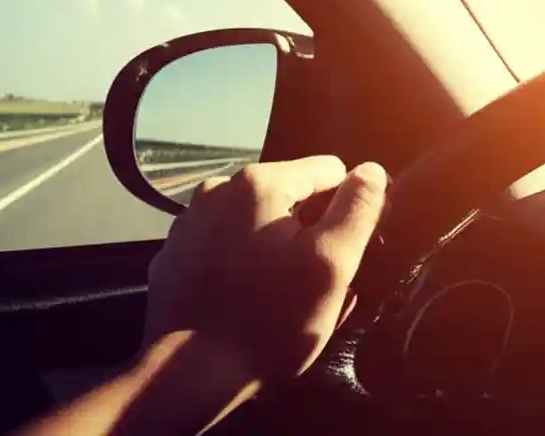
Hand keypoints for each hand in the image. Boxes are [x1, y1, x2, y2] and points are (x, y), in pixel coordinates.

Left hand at [144, 156, 387, 381]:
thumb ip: (357, 210)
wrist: (189, 374)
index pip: (326, 170)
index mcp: (258, 184)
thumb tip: (372, 170)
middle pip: (286, 196)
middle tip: (312, 283)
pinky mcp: (172, 254)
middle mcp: (216, 190)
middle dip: (306, 230)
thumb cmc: (270, 320)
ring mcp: (188, 222)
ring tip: (279, 296)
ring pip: (252, 221)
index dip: (346, 206)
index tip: (346, 249)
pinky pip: (221, 245)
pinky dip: (238, 262)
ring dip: (272, 247)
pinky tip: (243, 299)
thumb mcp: (330, 265)